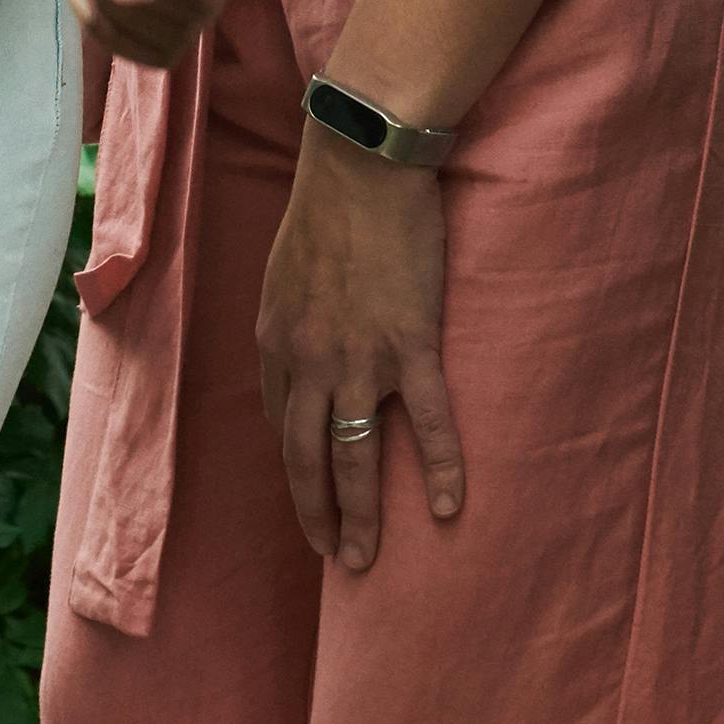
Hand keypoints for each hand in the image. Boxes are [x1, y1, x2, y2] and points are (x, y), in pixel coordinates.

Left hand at [258, 139, 459, 572]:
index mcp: (277, 343)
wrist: (360, 166)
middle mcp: (308, 362)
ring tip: (365, 558)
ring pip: (352, 458)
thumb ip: (293, 319)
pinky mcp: (410, 345)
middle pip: (305, 458)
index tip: (312, 488)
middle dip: (316, 514)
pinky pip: (427, 421)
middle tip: (331, 555)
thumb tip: (302, 348)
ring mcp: (359, 359)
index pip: (282, 422)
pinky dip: (438, 468)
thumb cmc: (327, 207)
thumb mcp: (285, 271)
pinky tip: (446, 507)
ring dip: (358, 516)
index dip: (297, 462)